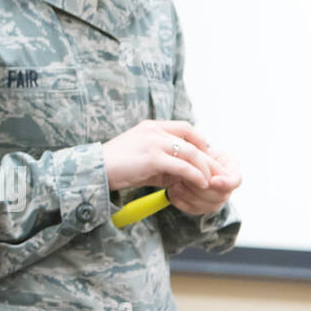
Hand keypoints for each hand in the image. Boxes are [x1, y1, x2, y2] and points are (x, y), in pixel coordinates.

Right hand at [102, 120, 220, 191]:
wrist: (94, 169)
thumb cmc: (116, 166)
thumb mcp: (142, 158)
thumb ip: (163, 161)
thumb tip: (184, 175)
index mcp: (150, 126)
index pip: (185, 128)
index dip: (200, 141)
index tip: (207, 157)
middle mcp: (153, 130)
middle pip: (192, 139)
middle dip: (207, 157)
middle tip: (216, 172)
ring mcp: (153, 142)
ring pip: (190, 152)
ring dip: (204, 168)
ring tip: (209, 181)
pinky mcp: (152, 158)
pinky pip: (183, 166)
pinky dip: (195, 175)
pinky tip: (200, 183)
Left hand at [165, 149, 240, 215]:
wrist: (179, 161)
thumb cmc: (191, 153)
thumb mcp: (198, 149)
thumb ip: (203, 158)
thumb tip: (202, 169)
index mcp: (230, 170)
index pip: (235, 181)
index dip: (225, 183)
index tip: (213, 180)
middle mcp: (226, 188)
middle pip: (220, 196)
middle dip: (199, 187)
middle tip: (184, 177)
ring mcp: (216, 200)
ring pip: (208, 206)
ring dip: (189, 194)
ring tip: (176, 181)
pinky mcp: (201, 208)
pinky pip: (194, 210)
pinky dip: (182, 201)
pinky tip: (173, 189)